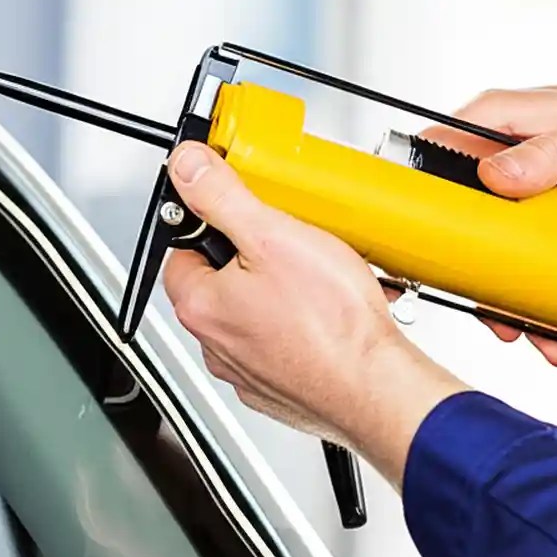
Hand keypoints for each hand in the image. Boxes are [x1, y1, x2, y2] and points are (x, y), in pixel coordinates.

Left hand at [162, 142, 466, 486]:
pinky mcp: (280, 388)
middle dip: (254, 258)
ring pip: (254, 314)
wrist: (375, 388)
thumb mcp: (273, 236)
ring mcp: (247, 372)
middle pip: (219, 282)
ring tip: (318, 282)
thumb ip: (221, 196)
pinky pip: (282, 344)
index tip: (239, 213)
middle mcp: (215, 345)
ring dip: (282, 293)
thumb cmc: (331, 325)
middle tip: (290, 245)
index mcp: (200, 306)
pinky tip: (330, 316)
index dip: (211, 224)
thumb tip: (187, 167)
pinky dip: (302, 327)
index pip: (181, 250)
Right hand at [422, 74, 556, 367]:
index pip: (429, 162)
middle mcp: (493, 158)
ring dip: (519, 305)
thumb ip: (545, 154)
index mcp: (491, 124)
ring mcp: (514, 191)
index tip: (426, 256)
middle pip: (462, 227)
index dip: (418, 208)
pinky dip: (543, 299)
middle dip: (483, 284)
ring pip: (494, 255)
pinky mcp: (536, 215)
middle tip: (507, 325)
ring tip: (554, 343)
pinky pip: (525, 262)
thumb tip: (493, 176)